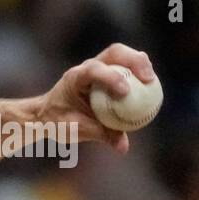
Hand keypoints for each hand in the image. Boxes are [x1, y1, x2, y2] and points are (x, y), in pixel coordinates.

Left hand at [37, 43, 156, 154]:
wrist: (46, 114)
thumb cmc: (57, 121)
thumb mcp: (74, 130)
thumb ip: (100, 135)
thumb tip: (124, 147)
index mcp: (75, 78)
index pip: (94, 70)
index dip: (111, 77)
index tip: (125, 92)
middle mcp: (87, 67)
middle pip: (115, 52)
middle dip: (135, 61)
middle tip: (148, 79)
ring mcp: (98, 67)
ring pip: (122, 54)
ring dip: (140, 63)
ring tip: (152, 81)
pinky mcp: (107, 71)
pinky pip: (126, 66)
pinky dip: (139, 71)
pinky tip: (150, 85)